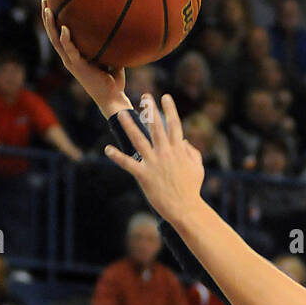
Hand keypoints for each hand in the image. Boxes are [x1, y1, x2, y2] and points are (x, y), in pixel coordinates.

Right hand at [41, 0, 128, 118]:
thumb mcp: (110, 58)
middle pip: (53, 34)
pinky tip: (64, 28)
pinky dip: (65, 39)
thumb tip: (118, 27)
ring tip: (47, 8)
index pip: (60, 35)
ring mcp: (71, 62)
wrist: (112, 98)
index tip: (52, 3)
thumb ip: (109, 44)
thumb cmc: (113, 81)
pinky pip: (69, 50)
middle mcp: (69, 58)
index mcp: (74, 55)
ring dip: (50, 24)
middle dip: (47, 17)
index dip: (54, 20)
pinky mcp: (77, 67)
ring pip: (55, 40)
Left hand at [104, 95, 205, 225]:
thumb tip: (185, 140)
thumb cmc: (192, 189)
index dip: (170, 109)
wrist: (185, 209)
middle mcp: (165, 153)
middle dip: (150, 110)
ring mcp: (153, 163)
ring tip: (121, 114)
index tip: (165, 97)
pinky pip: (128, 163)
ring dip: (129, 126)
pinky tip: (107, 149)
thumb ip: (192, 152)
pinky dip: (117, 157)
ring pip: (139, 140)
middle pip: (156, 127)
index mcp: (178, 150)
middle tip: (144, 96)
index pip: (174, 125)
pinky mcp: (144, 175)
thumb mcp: (198, 168)